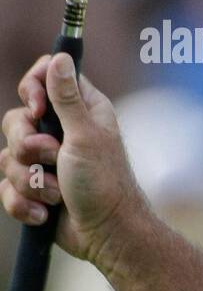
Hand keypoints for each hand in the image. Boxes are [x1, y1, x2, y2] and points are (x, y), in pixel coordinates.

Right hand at [0, 53, 143, 263]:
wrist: (105, 234)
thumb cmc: (105, 183)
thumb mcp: (86, 135)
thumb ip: (68, 98)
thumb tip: (61, 56)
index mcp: (81, 111)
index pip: (44, 79)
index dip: (33, 89)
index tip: (38, 107)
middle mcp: (62, 132)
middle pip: (16, 119)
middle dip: (27, 145)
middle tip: (52, 157)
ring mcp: (46, 161)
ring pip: (8, 157)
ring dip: (32, 180)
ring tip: (58, 193)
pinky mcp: (35, 188)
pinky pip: (7, 188)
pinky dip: (26, 203)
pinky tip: (46, 213)